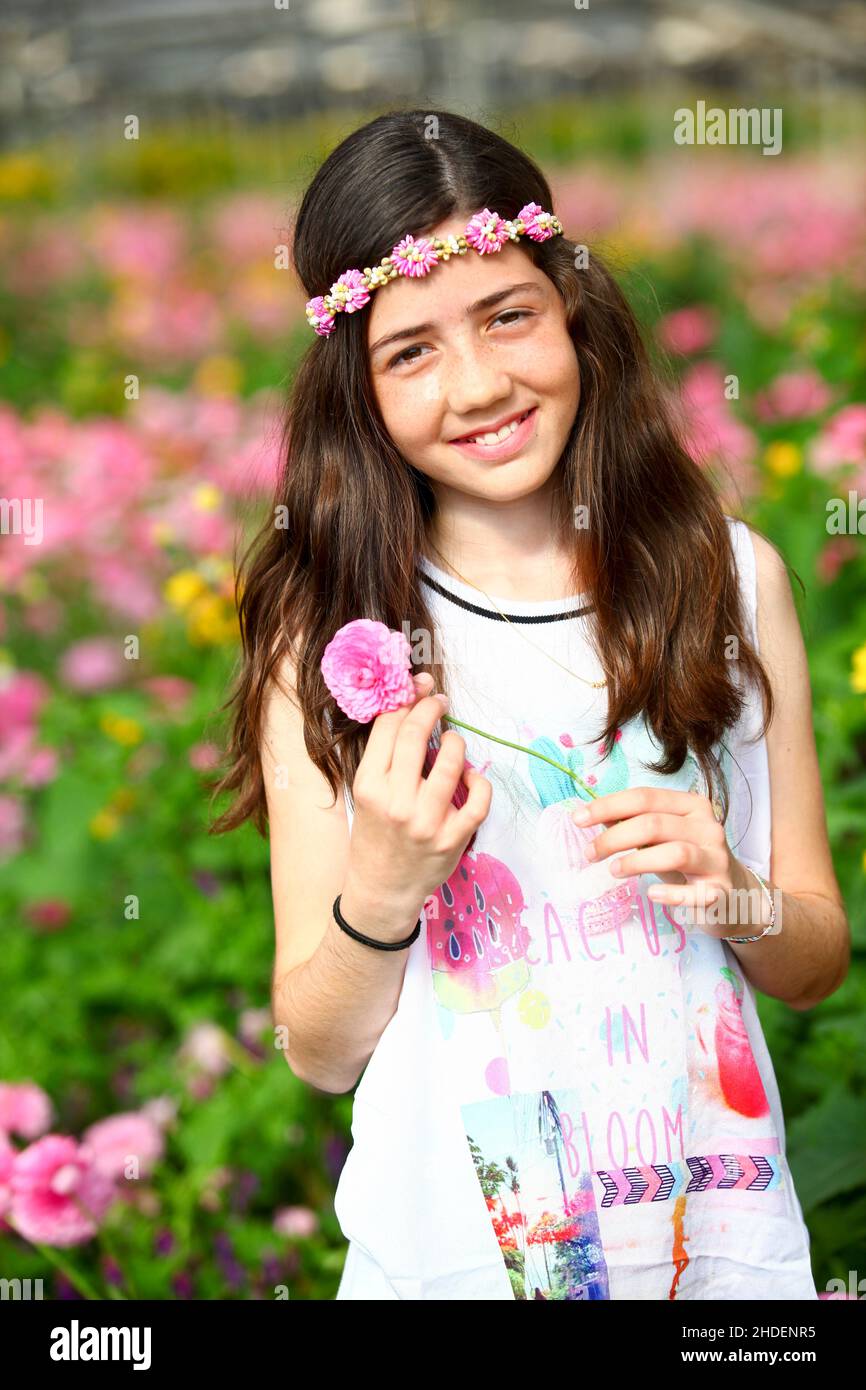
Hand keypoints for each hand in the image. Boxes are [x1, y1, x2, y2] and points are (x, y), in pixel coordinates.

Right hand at [345, 672, 491, 938]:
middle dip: (432, 708)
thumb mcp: (365, 794)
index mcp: (369, 785)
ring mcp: (427, 821)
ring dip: (457, 743)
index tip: (420, 688)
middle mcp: (396, 801)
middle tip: (440, 702)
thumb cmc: (374, 836)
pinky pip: (479, 799)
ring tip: (454, 743)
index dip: (407, 699)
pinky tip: (471, 779)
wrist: (381, 890)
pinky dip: (480, 782)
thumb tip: (409, 706)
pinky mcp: (453, 839)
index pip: (389, 727)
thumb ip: (385, 756)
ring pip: (453, 761)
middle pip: (417, 735)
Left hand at [571, 787, 756, 936]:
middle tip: (590, 853)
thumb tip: (594, 814)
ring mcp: (717, 859)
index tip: (577, 819)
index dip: (607, 806)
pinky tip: (652, 895)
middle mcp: (708, 827)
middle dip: (614, 837)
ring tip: (613, 871)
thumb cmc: (690, 861)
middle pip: (654, 823)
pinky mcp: (721, 892)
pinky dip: (670, 895)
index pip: (644, 797)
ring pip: (674, 852)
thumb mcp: (663, 837)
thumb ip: (635, 823)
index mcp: (692, 805)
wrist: (735, 896)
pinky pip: (696, 894)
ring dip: (636, 861)